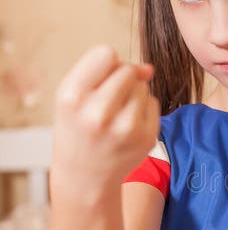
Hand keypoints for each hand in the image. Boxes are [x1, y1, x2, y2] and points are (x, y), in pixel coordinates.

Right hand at [51, 44, 159, 195]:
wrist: (85, 175)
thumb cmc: (78, 127)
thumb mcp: (73, 95)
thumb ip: (105, 70)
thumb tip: (149, 69)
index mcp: (72, 97)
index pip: (106, 54)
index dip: (106, 65)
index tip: (98, 82)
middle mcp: (98, 114)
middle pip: (127, 70)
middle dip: (122, 79)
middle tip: (108, 101)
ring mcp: (125, 128)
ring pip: (142, 86)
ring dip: (133, 95)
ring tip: (115, 116)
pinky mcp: (146, 138)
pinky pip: (153, 102)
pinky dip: (143, 110)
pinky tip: (127, 127)